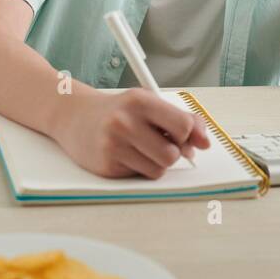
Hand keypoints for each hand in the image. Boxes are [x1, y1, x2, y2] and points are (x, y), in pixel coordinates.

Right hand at [53, 89, 210, 179]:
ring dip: (157, 163)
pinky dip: (140, 169)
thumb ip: (182, 119)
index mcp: (140, 101)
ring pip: (159, 169)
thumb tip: (205, 143)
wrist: (74, 117)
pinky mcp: (106, 166)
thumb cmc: (119, 111)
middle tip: (159, 143)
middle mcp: (124, 121)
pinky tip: (127, 155)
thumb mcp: (149, 104)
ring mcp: (113, 145)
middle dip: (172, 152)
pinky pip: (141, 176)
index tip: (181, 136)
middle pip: (173, 154)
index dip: (188, 135)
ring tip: (142, 149)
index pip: (183, 125)